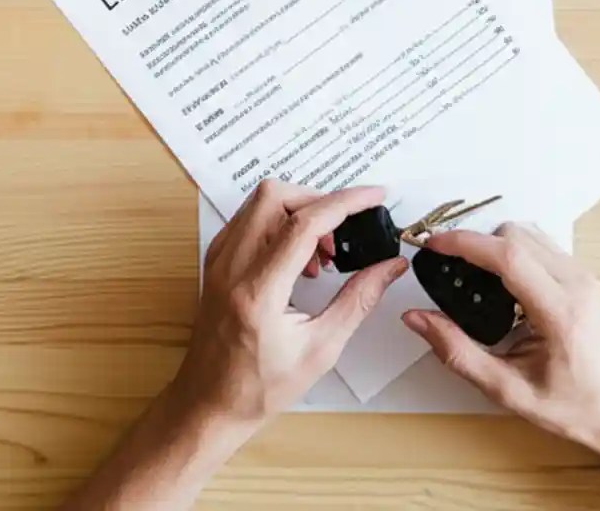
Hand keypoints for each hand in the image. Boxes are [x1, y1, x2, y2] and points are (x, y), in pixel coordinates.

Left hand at [61, 181, 407, 510]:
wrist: (209, 403)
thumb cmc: (260, 386)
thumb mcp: (321, 348)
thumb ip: (358, 299)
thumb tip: (390, 266)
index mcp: (259, 292)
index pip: (304, 224)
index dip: (345, 203)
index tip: (375, 197)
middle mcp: (232, 267)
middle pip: (276, 197)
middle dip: (320, 201)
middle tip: (345, 231)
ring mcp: (218, 261)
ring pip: (260, 202)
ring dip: (299, 212)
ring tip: (322, 254)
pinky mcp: (216, 262)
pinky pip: (249, 219)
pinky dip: (279, 223)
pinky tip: (298, 259)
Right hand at [401, 223, 599, 510]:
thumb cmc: (577, 407)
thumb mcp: (509, 391)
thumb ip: (458, 352)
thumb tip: (418, 319)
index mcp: (560, 312)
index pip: (509, 255)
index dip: (465, 243)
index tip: (433, 245)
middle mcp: (577, 284)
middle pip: (516, 234)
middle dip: (474, 241)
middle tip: (445, 264)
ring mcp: (584, 277)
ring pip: (530, 234)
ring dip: (494, 244)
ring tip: (468, 274)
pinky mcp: (585, 279)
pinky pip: (542, 246)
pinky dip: (513, 252)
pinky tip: (498, 284)